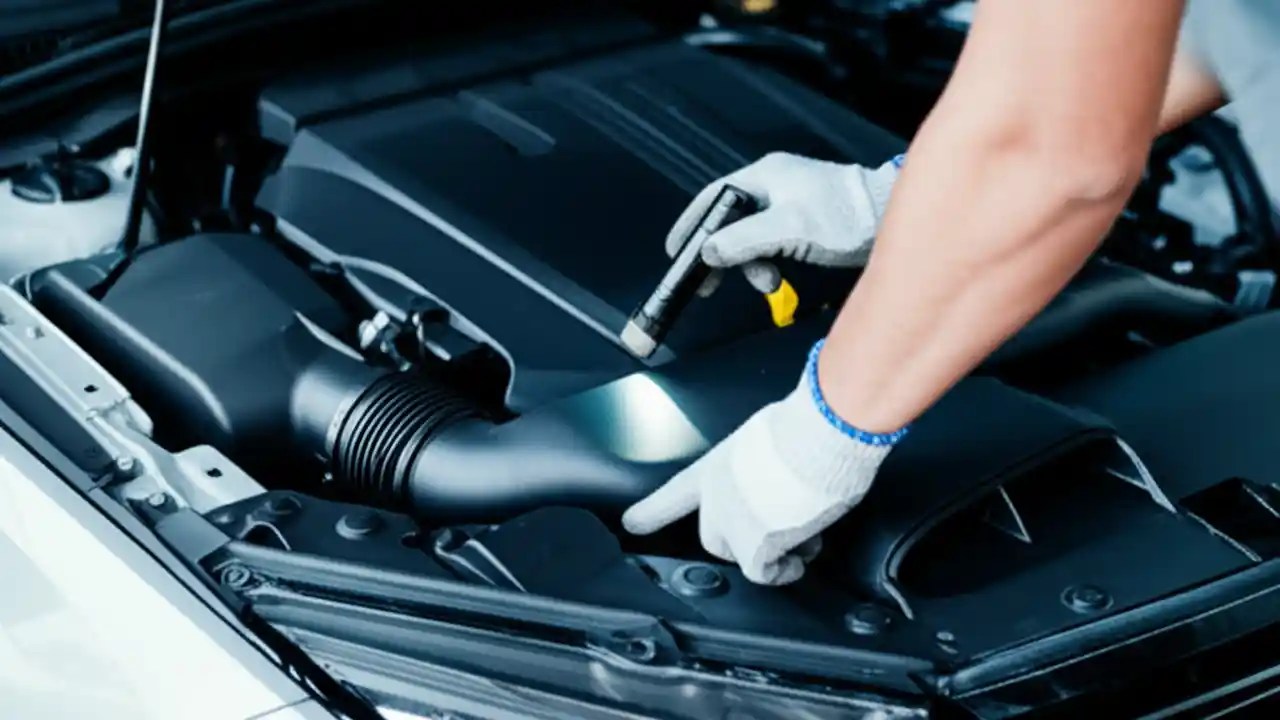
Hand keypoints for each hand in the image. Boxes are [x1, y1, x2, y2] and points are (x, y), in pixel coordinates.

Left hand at [622, 342, 902, 584]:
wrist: (817, 436)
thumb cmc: (804, 427)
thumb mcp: (767, 437)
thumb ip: (761, 463)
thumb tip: (783, 474)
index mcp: (716, 466)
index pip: (675, 494)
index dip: (653, 511)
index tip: (632, 523)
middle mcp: (716, 497)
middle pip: (715, 539)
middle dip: (746, 541)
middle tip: (778, 531)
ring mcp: (732, 524)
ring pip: (745, 557)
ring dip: (774, 552)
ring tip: (802, 532)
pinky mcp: (754, 547)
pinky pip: (765, 573)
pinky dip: (785, 570)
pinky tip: (799, 557)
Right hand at [669, 152, 901, 296]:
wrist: (889, 219)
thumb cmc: (845, 217)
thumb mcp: (789, 229)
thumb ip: (745, 240)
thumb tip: (708, 251)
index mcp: (765, 176)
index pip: (713, 198)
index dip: (692, 224)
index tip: (676, 250)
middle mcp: (773, 184)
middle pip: (729, 220)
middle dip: (722, 254)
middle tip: (709, 284)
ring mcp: (789, 202)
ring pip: (751, 236)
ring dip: (751, 264)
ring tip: (766, 283)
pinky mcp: (803, 221)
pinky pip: (770, 243)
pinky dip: (768, 262)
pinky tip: (777, 276)